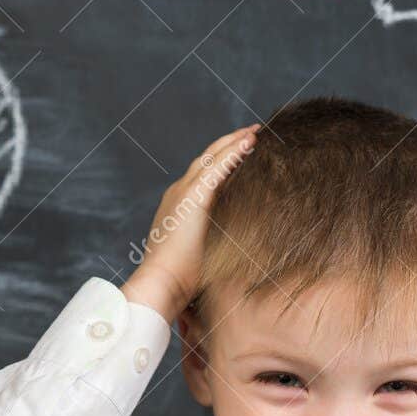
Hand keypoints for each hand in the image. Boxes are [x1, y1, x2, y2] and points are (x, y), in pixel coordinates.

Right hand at [123, 123, 259, 320]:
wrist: (162, 283)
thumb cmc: (181, 281)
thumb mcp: (200, 256)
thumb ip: (212, 246)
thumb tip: (232, 255)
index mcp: (180, 206)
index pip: (203, 175)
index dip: (223, 161)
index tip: (242, 152)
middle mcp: (179, 193)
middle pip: (207, 159)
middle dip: (228, 145)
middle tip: (252, 133)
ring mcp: (184, 192)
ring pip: (212, 157)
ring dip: (234, 141)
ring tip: (254, 131)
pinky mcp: (193, 196)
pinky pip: (218, 166)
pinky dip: (234, 151)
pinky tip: (250, 140)